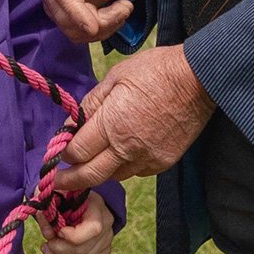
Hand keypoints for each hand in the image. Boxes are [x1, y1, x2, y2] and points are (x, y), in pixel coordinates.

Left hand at [38, 190, 116, 253]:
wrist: (84, 201)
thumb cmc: (69, 194)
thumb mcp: (59, 190)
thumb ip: (49, 201)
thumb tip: (41, 214)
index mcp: (98, 208)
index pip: (92, 229)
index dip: (69, 235)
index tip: (54, 230)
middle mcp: (106, 227)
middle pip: (81, 250)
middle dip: (58, 249)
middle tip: (45, 243)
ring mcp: (106, 243)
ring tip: (47, 249)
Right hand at [40, 0, 137, 42]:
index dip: (75, 12)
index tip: (94, 27)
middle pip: (62, 14)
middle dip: (95, 22)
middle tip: (126, 8)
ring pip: (69, 27)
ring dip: (99, 28)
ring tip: (123, 10)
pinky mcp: (64, 9)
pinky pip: (76, 29)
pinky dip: (97, 30)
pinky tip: (114, 16)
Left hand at [57, 45, 213, 187]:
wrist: (197, 80)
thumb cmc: (153, 71)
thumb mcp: (114, 77)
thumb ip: (91, 104)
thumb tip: (73, 123)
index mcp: (112, 125)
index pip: (78, 151)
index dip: (63, 154)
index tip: (55, 152)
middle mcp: (128, 149)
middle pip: (92, 175)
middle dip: (71, 180)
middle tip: (58, 182)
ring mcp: (148, 159)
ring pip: (114, 176)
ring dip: (98, 173)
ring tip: (88, 165)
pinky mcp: (164, 163)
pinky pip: (135, 172)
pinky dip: (122, 167)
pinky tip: (118, 154)